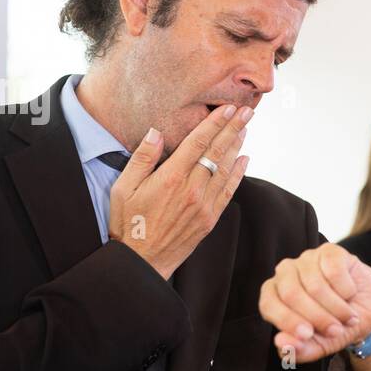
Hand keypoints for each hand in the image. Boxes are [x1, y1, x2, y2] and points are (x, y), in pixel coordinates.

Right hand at [108, 105, 251, 278]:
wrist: (142, 262)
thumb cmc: (128, 223)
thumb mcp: (123, 188)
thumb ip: (141, 158)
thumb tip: (156, 132)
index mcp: (171, 178)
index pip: (198, 142)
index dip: (215, 122)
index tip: (227, 108)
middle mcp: (192, 189)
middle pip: (217, 151)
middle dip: (233, 128)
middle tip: (246, 111)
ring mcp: (204, 205)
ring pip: (226, 169)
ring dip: (237, 146)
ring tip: (245, 128)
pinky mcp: (210, 219)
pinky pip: (228, 191)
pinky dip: (238, 173)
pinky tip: (244, 159)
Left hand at [259, 244, 370, 363]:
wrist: (369, 313)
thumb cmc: (337, 327)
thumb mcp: (319, 345)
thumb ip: (299, 349)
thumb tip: (282, 344)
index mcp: (274, 296)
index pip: (269, 305)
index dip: (287, 321)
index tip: (307, 335)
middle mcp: (286, 273)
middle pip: (291, 294)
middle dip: (317, 317)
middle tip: (335, 331)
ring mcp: (307, 259)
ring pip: (315, 285)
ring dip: (337, 308)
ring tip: (348, 318)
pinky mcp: (329, 251)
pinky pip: (334, 272)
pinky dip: (346, 289)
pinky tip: (350, 294)